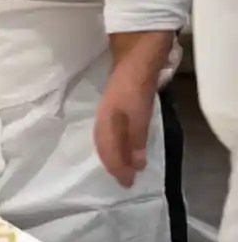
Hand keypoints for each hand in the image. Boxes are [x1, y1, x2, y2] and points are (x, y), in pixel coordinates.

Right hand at [93, 72, 155, 187]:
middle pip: (104, 148)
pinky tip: (124, 145)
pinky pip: (110, 133)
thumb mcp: (140, 115)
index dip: (117, 169)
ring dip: (114, 156)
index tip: (127, 184)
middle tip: (124, 180)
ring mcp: (106, 113)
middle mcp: (102, 120)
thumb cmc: (136, 87)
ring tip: (124, 167)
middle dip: (113, 165)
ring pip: (106, 141)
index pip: (108, 152)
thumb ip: (137, 139)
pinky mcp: (113, 107)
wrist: (134, 58)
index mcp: (105, 124)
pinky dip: (116, 144)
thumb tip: (137, 165)